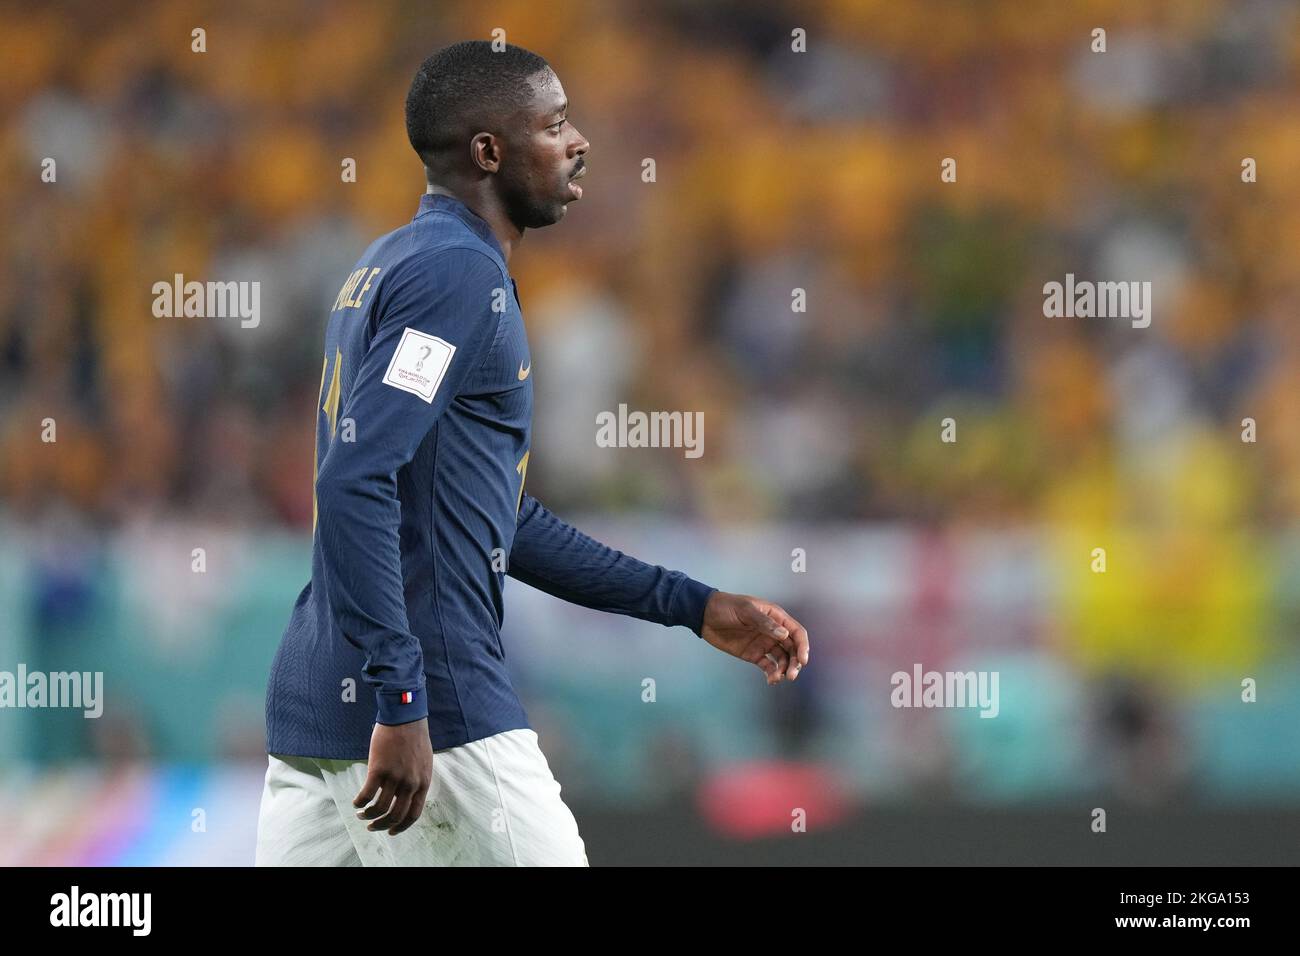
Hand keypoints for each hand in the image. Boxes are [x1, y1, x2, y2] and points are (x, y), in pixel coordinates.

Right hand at [353, 718, 433, 834]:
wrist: (405, 717)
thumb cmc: (414, 737)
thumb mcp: (424, 763)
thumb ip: (416, 780)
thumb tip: (405, 796)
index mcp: (423, 783)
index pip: (413, 814)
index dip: (401, 827)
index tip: (391, 832)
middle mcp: (410, 783)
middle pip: (395, 816)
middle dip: (381, 826)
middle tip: (371, 826)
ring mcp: (395, 777)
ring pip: (380, 808)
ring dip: (368, 815)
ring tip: (361, 814)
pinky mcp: (379, 769)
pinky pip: (367, 794)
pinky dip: (359, 802)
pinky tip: (355, 802)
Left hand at [699, 592, 809, 685]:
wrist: (705, 615)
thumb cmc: (727, 606)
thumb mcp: (746, 610)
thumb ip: (764, 623)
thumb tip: (784, 634)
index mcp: (776, 617)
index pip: (796, 632)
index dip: (802, 647)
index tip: (802, 661)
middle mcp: (774, 631)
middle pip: (792, 649)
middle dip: (795, 662)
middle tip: (791, 675)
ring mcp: (764, 644)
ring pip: (782, 659)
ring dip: (784, 669)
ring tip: (778, 678)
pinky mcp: (754, 654)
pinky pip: (768, 666)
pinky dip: (772, 673)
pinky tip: (771, 680)